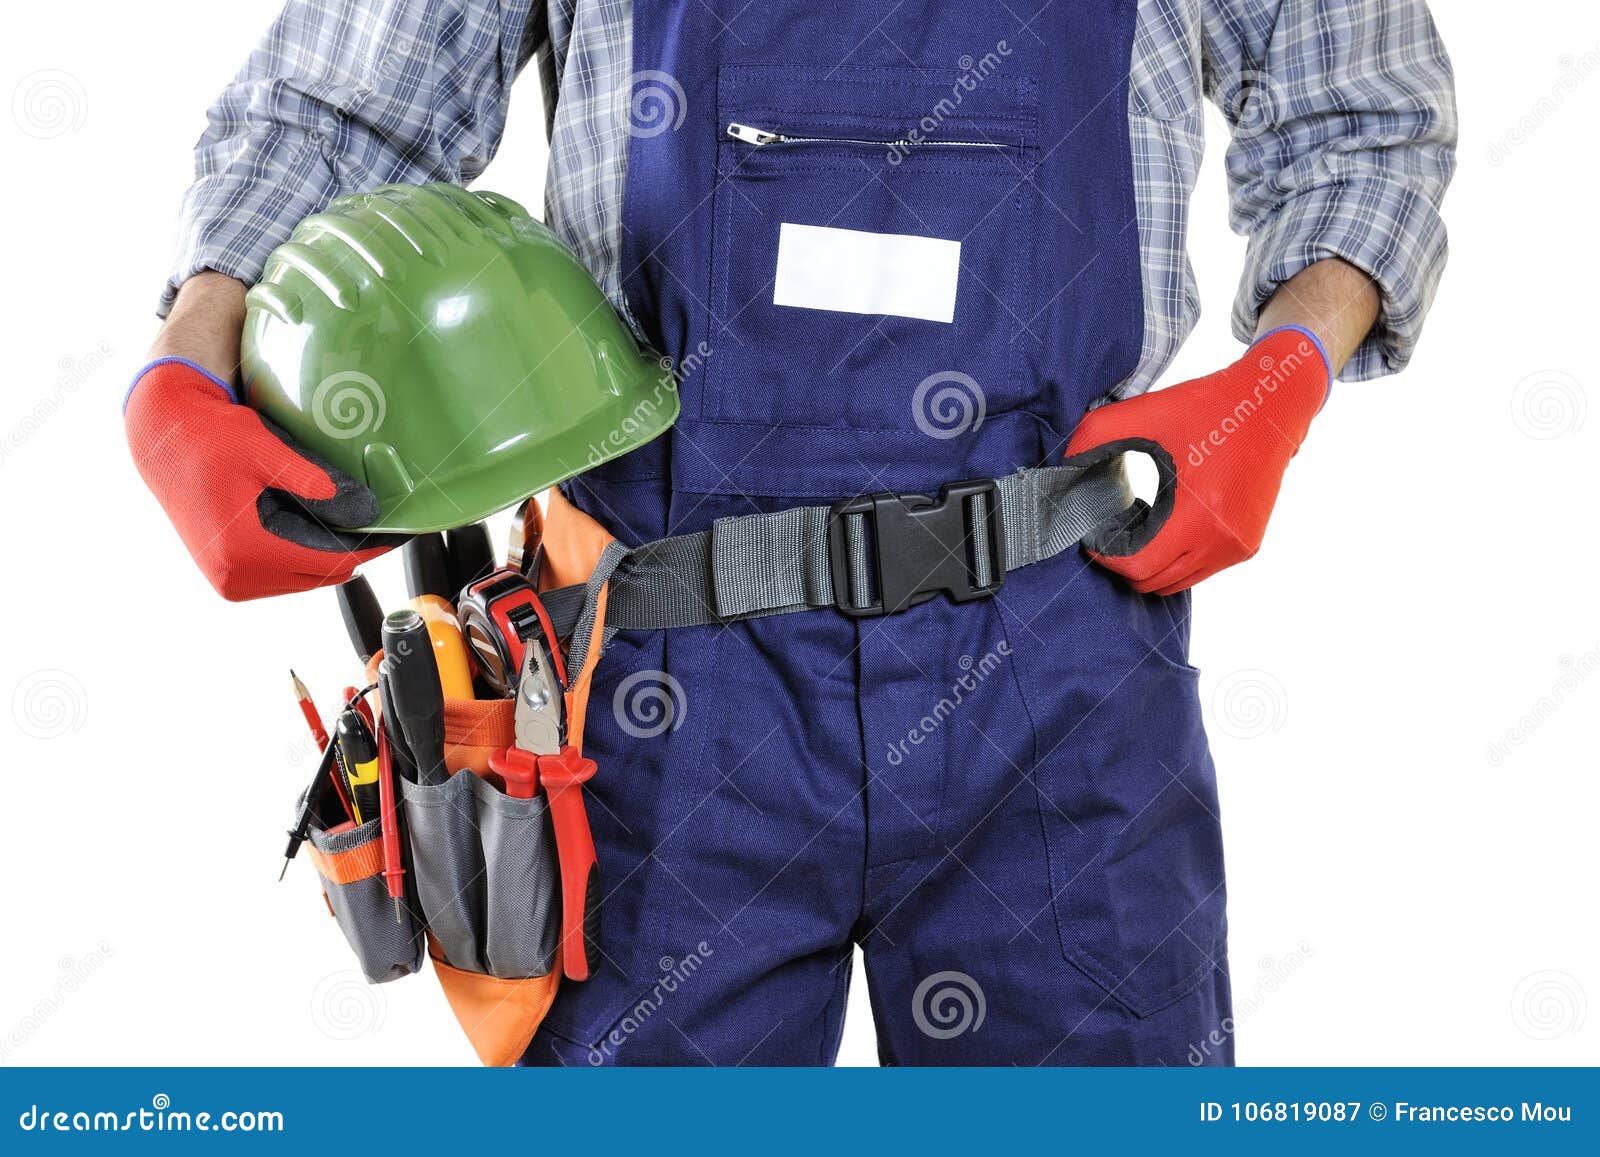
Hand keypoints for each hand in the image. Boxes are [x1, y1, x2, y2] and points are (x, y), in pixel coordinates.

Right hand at [125, 357, 401, 599]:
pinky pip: (284, 573)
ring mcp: (229, 580)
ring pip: (305, 578)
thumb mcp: (263, 449)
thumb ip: (312, 480)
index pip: (329, 561)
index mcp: (244, 552)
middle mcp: (235, 577)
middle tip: (381, 523)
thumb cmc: (206, 436)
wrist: (162, 436)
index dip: (368, 547)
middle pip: (321, 575)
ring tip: (352, 520)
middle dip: (353, 549)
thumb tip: (362, 508)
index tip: (395, 533)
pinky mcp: (227, 574)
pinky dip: (305, 552)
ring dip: (328, 552)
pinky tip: (318, 524)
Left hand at [1064, 326, 1330, 594]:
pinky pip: (1199, 571)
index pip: (1140, 567)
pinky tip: (1162, 527)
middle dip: (1123, 565)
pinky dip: (1174, 558)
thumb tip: (1062, 469)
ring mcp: (1239, 547)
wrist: (1273, 402)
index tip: (1091, 537)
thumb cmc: (1207, 406)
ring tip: (1133, 531)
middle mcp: (1223, 540)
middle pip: (1155, 582)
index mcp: (1199, 514)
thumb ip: (1093, 438)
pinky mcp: (1248, 545)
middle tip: (1107, 535)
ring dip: (1149, 566)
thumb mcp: (1144, 412)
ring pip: (1178, 583)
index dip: (1107, 558)